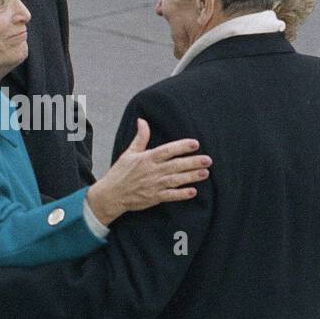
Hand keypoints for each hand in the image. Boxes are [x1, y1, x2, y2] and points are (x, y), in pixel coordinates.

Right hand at [86, 120, 210, 225]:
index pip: (167, 150)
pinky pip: (170, 196)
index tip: (195, 144)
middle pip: (175, 165)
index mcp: (147, 158)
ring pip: (176, 180)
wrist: (111, 194)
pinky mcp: (154, 197)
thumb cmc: (120, 172)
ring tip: (205, 173)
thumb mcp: (129, 152)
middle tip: (208, 160)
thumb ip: (140, 137)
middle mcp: (152, 171)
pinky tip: (193, 191)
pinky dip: (181, 194)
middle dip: (192, 162)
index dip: (181, 146)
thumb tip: (142, 120)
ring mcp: (154, 185)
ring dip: (191, 176)